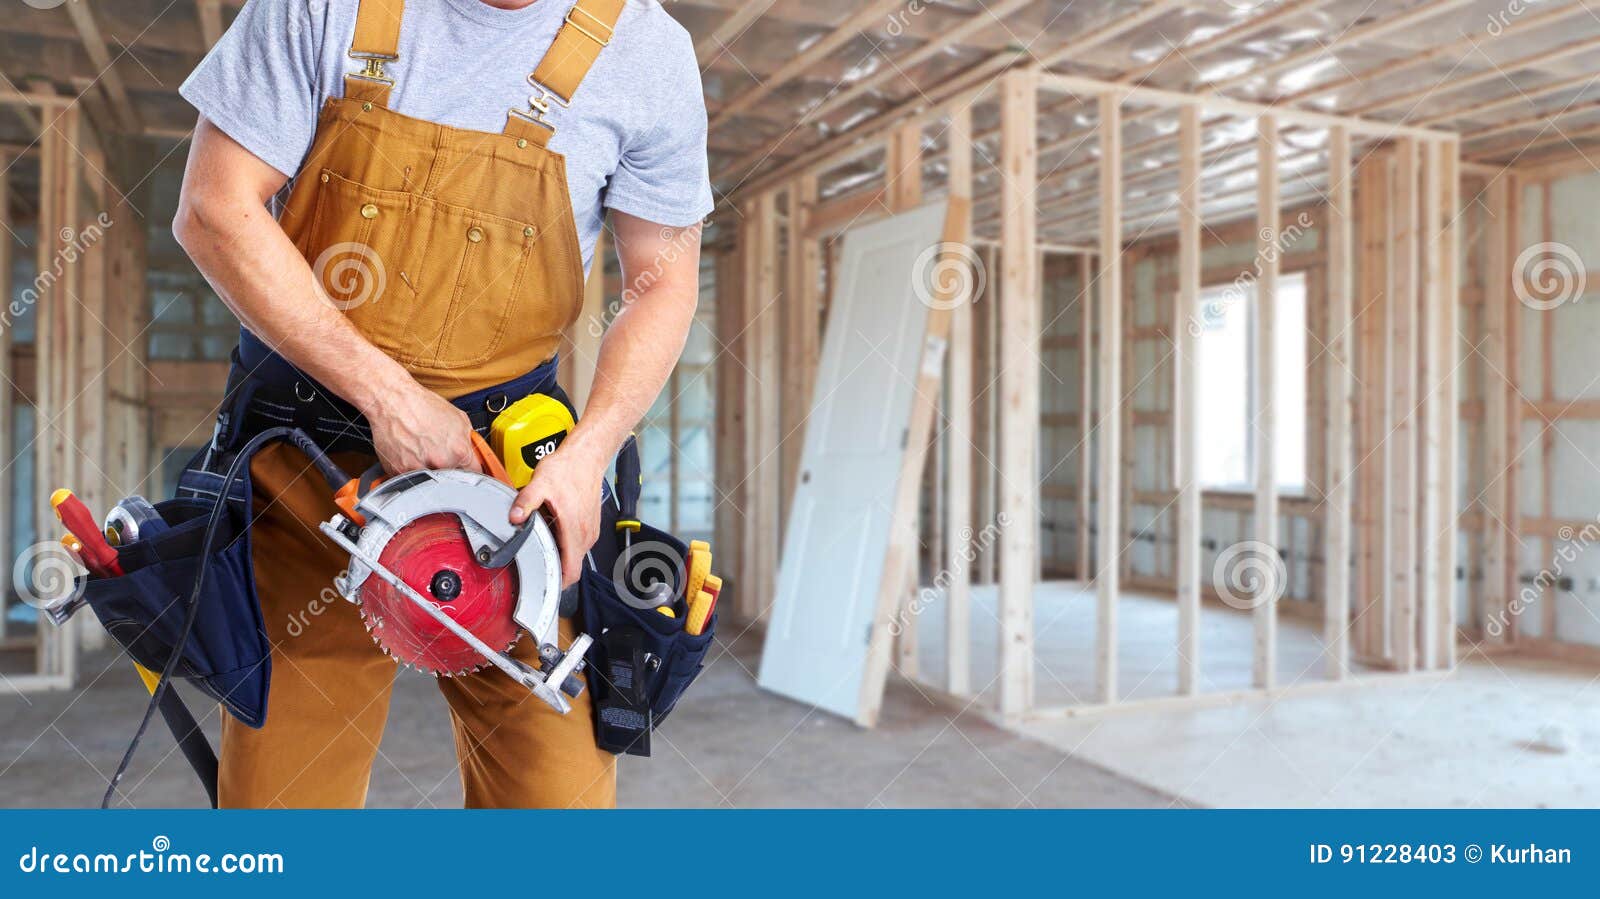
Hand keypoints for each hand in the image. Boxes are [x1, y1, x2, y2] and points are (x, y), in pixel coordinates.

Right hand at [364, 381, 481, 475]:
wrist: (392, 400)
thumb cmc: (421, 405)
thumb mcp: (458, 418)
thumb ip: (469, 441)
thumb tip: (475, 455)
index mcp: (458, 450)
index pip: (474, 474)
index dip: (470, 472)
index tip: (467, 472)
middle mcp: (440, 461)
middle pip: (452, 480)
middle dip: (448, 470)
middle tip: (438, 454)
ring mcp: (419, 469)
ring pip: (430, 482)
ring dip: (428, 471)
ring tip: (422, 452)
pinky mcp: (399, 472)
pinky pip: (410, 480)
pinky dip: (410, 471)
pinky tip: (409, 454)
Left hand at [510, 440, 608, 587]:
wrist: (587, 456)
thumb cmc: (569, 469)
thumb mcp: (541, 483)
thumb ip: (525, 502)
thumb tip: (514, 517)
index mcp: (574, 530)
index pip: (572, 571)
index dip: (558, 584)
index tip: (545, 587)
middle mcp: (585, 534)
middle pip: (573, 566)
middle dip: (555, 570)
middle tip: (536, 565)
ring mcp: (590, 530)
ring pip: (575, 556)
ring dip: (561, 556)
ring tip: (543, 546)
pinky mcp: (590, 525)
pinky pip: (578, 545)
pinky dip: (566, 545)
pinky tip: (554, 532)